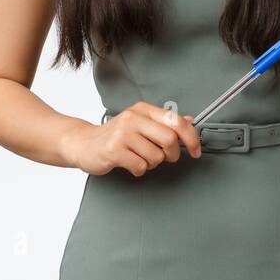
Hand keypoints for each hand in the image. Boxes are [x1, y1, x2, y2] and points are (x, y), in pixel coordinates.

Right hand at [60, 102, 202, 176]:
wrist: (83, 143)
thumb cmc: (114, 135)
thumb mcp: (140, 123)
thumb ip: (164, 122)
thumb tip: (189, 120)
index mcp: (143, 110)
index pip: (175, 121)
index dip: (191, 137)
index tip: (196, 150)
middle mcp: (133, 118)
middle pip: (170, 139)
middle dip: (172, 154)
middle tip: (165, 157)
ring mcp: (122, 134)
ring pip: (156, 157)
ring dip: (152, 164)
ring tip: (139, 158)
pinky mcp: (114, 150)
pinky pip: (140, 167)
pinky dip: (139, 170)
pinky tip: (129, 163)